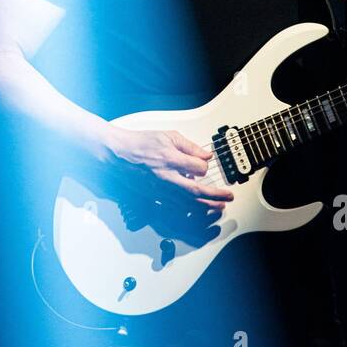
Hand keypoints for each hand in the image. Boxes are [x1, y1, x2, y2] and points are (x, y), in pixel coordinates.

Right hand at [103, 127, 233, 209]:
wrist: (118, 154)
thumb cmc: (140, 144)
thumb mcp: (167, 136)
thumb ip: (188, 146)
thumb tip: (205, 155)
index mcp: (170, 159)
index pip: (198, 168)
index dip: (205, 167)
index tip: (206, 165)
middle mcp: (166, 177)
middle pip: (196, 192)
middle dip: (215, 196)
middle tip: (228, 197)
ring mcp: (159, 190)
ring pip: (187, 203)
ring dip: (205, 207)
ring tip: (218, 207)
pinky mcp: (154, 196)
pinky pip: (174, 207)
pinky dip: (188, 210)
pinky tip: (195, 209)